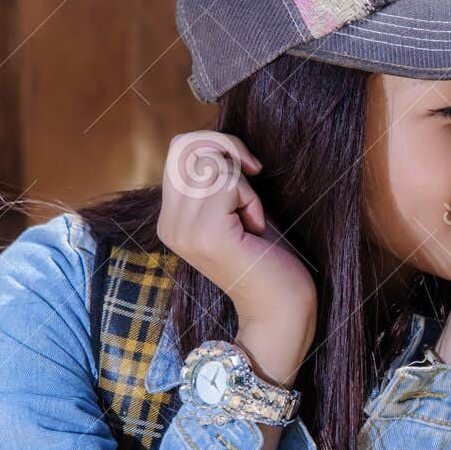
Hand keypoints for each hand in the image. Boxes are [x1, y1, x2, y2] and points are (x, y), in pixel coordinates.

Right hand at [157, 131, 316, 385]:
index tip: (247, 167)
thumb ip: (219, 179)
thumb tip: (217, 140)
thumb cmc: (269, 258)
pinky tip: (254, 227)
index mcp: (171, 218)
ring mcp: (183, 229)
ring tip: (251, 218)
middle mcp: (169, 224)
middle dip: (229, 151)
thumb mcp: (237, 209)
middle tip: (253, 177)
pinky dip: (251, 199)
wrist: (281, 309)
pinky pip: (228, 182)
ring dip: (243, 184)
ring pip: (211, 163)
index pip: (178, 149)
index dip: (216, 142)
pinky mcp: (205, 233)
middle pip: (188, 146)